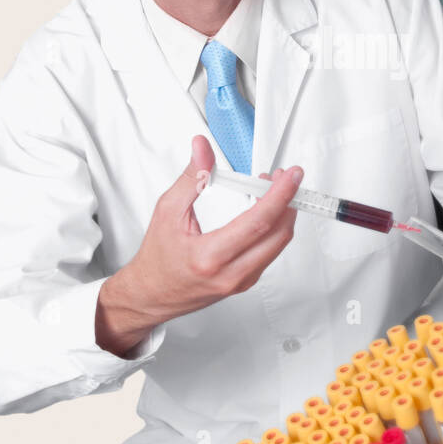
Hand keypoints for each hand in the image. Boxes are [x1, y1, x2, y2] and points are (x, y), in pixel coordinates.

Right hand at [96, 136, 301, 354]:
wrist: (151, 295)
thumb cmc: (157, 259)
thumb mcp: (168, 211)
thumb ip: (192, 178)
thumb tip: (203, 149)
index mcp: (209, 256)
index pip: (258, 222)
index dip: (280, 195)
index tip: (291, 176)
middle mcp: (230, 273)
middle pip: (278, 234)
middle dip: (288, 200)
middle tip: (285, 177)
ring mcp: (241, 281)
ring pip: (278, 245)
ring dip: (283, 214)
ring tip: (273, 190)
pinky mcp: (245, 283)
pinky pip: (270, 253)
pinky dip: (274, 229)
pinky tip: (265, 212)